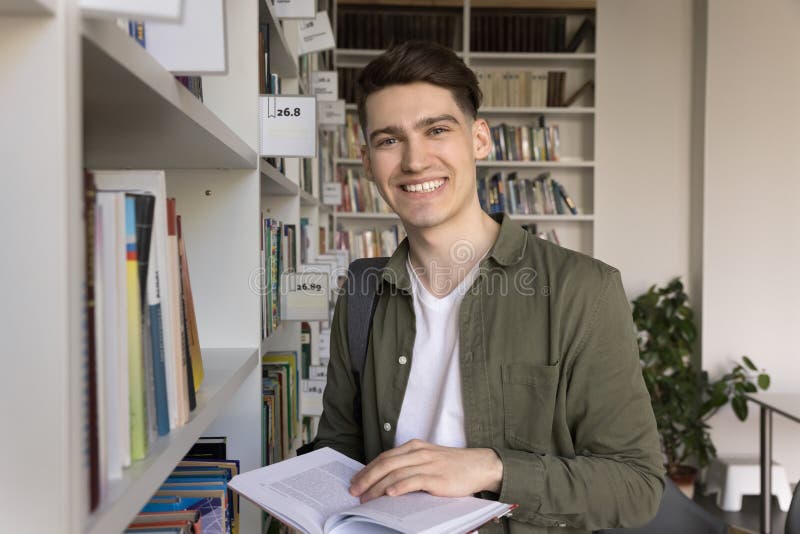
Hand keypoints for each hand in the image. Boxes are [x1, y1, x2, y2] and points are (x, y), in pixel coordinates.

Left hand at [348, 439, 502, 502]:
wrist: (480, 465)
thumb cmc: (454, 465)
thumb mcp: (428, 459)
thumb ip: (410, 465)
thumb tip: (386, 481)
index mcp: (414, 447)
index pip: (384, 457)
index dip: (368, 469)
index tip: (356, 480)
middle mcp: (418, 453)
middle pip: (385, 464)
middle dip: (367, 478)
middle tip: (355, 490)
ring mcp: (427, 464)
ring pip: (395, 474)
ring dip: (377, 487)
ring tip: (366, 498)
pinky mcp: (437, 478)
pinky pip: (413, 481)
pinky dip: (399, 488)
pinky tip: (389, 494)